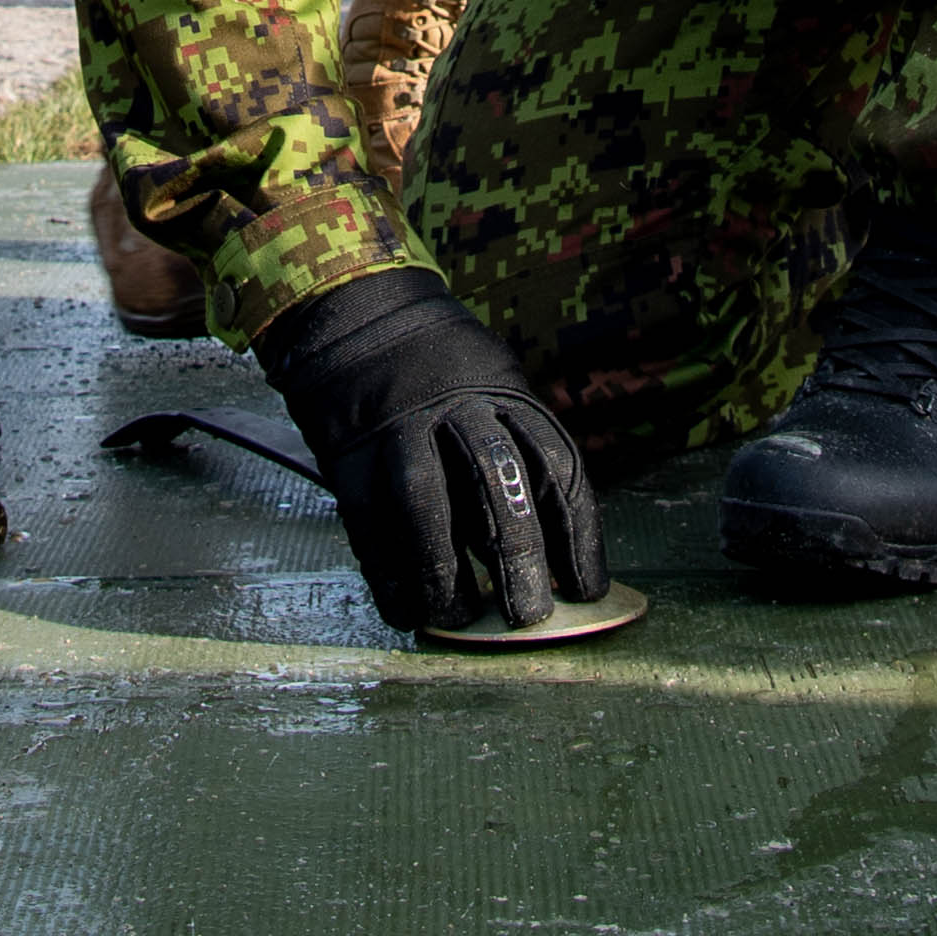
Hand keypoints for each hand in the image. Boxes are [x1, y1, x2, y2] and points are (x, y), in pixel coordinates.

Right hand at [261, 268, 607, 635]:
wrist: (355, 316)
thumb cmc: (441, 372)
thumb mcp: (494, 386)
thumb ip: (517, 452)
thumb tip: (551, 551)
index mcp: (504, 393)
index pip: (556, 465)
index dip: (577, 535)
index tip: (587, 591)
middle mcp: (456, 407)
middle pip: (496, 482)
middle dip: (517, 555)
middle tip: (528, 614)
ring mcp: (398, 429)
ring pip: (427, 505)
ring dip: (445, 572)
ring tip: (459, 619)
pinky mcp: (349, 454)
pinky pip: (369, 523)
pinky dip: (388, 575)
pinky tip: (406, 612)